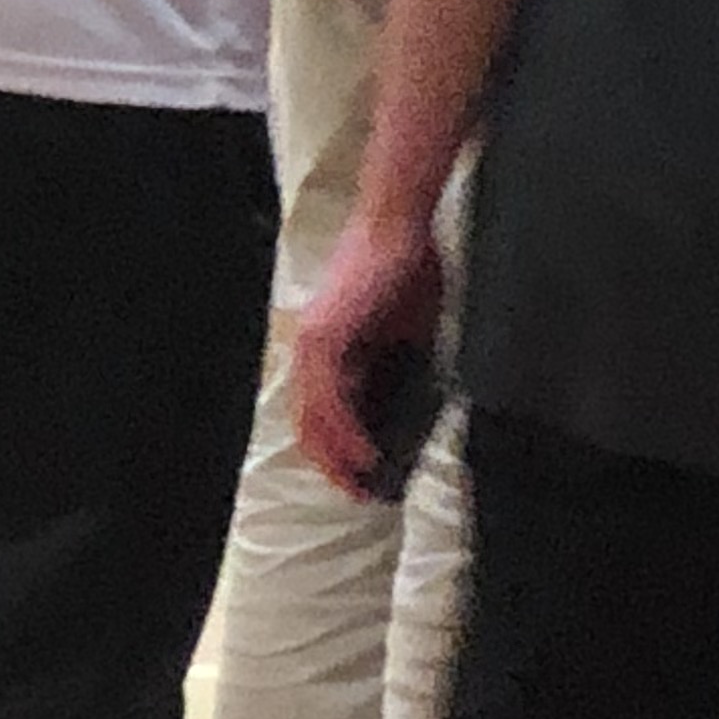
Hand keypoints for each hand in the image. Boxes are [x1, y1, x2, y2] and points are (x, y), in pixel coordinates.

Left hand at [292, 208, 445, 499]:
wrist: (400, 225)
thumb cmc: (408, 269)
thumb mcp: (407, 330)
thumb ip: (396, 366)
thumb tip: (405, 409)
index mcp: (328, 348)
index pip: (323, 412)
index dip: (340, 448)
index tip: (366, 475)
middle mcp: (309, 350)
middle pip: (310, 424)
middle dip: (334, 464)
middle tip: (362, 493)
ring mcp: (312, 346)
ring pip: (314, 419)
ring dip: (338, 457)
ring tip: (363, 483)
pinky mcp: (324, 341)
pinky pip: (329, 402)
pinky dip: (345, 433)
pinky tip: (364, 454)